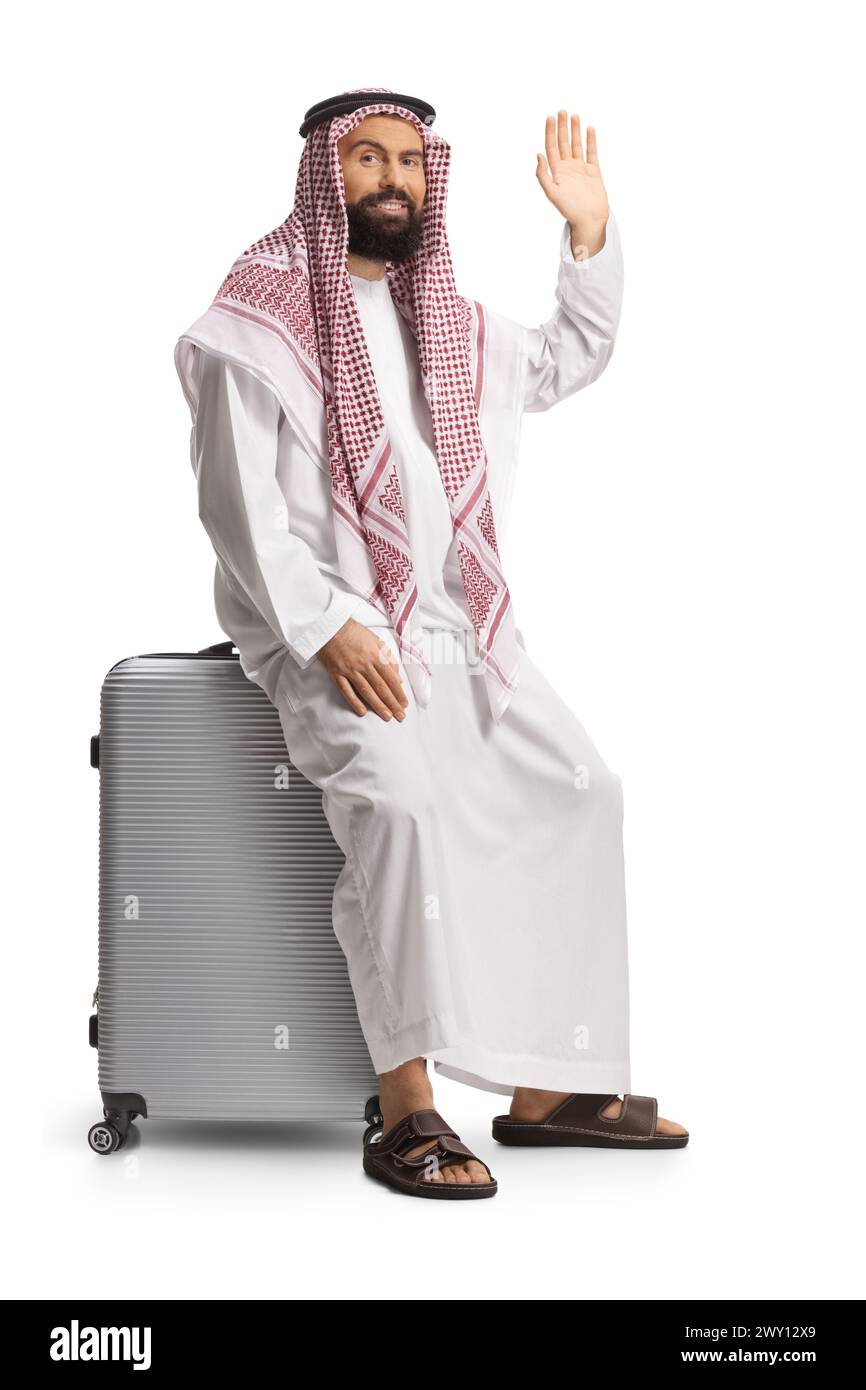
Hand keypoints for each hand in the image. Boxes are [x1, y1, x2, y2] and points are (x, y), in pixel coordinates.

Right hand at [317, 618, 408, 720]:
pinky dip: (354, 702)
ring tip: (387, 716)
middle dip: (392, 703)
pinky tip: (362, 712)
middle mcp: (364, 664)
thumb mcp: (376, 640)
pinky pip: (346, 690)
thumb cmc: (355, 632)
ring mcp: (349, 669)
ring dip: (378, 705)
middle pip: (381, 687)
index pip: (391, 678)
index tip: (404, 704)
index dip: (399, 693)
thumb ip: (389, 658)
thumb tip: (398, 678)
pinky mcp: (336, 673)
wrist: (330, 626)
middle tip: (400, 716)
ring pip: (366, 691)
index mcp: (375, 655)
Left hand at [536, 109, 608, 255]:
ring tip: (574, 116)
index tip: (550, 118)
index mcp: (557, 172)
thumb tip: (538, 154)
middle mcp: (568, 168)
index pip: (551, 147)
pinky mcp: (594, 171)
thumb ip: (543, 174)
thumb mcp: (552, 193)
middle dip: (562, 127)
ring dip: (575, 131)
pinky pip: (592, 152)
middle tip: (562, 111)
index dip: (550, 132)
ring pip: (576, 145)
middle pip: (563, 143)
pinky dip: (590, 140)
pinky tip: (589, 129)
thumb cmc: (570, 209)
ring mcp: (581, 169)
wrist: (589, 219)